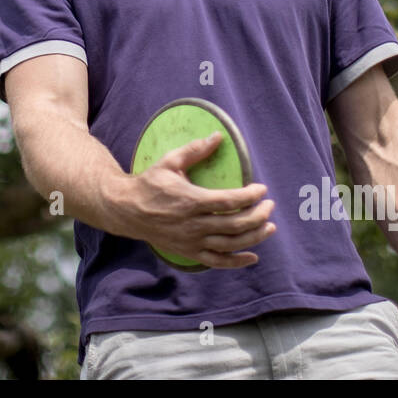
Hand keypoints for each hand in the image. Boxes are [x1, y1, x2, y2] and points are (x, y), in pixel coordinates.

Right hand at [115, 131, 274, 268]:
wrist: (127, 210)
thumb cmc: (150, 183)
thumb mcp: (169, 162)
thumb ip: (195, 150)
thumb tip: (217, 136)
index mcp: (191, 200)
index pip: (228, 201)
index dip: (249, 196)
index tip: (262, 189)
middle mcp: (193, 224)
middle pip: (235, 224)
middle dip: (258, 215)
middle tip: (270, 206)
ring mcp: (192, 241)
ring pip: (230, 244)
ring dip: (254, 237)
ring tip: (269, 227)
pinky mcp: (189, 252)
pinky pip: (217, 261)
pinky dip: (237, 262)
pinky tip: (253, 256)